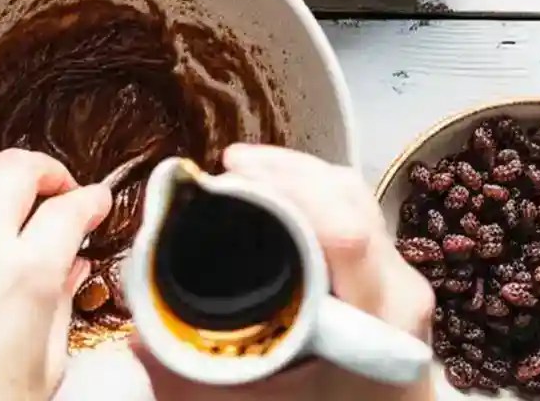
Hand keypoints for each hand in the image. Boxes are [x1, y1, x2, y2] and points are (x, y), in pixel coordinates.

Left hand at [0, 149, 111, 400]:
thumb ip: (60, 304)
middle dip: (48, 171)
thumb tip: (71, 269)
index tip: (97, 203)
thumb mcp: (45, 367)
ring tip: (16, 197)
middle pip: (16, 168)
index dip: (92, 200)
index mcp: (23, 275)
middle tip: (61, 190)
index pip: (68, 209)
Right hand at [132, 144, 435, 400]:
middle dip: (284, 170)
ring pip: (353, 194)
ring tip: (243, 169)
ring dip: (297, 173)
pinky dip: (311, 189)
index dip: (289, 191)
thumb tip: (138, 337)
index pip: (345, 232)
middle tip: (228, 165)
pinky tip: (274, 191)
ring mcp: (401, 273)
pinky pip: (355, 207)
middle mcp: (397, 286)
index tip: (232, 176)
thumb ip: (199, 373)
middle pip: (349, 197)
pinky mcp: (392, 267)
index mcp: (376, 318)